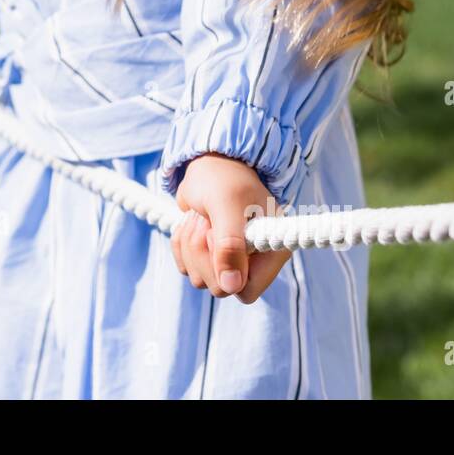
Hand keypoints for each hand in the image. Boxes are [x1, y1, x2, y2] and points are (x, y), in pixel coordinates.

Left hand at [171, 153, 291, 301]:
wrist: (208, 163)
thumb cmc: (223, 178)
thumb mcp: (227, 206)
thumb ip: (230, 245)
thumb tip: (231, 287)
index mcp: (272, 250)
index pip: (247, 291)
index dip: (227, 268)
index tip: (221, 235)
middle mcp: (254, 260)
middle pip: (218, 287)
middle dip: (203, 251)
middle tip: (209, 220)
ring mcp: (230, 260)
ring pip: (199, 278)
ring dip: (191, 243)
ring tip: (203, 216)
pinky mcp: (208, 256)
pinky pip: (186, 267)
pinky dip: (181, 242)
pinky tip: (193, 221)